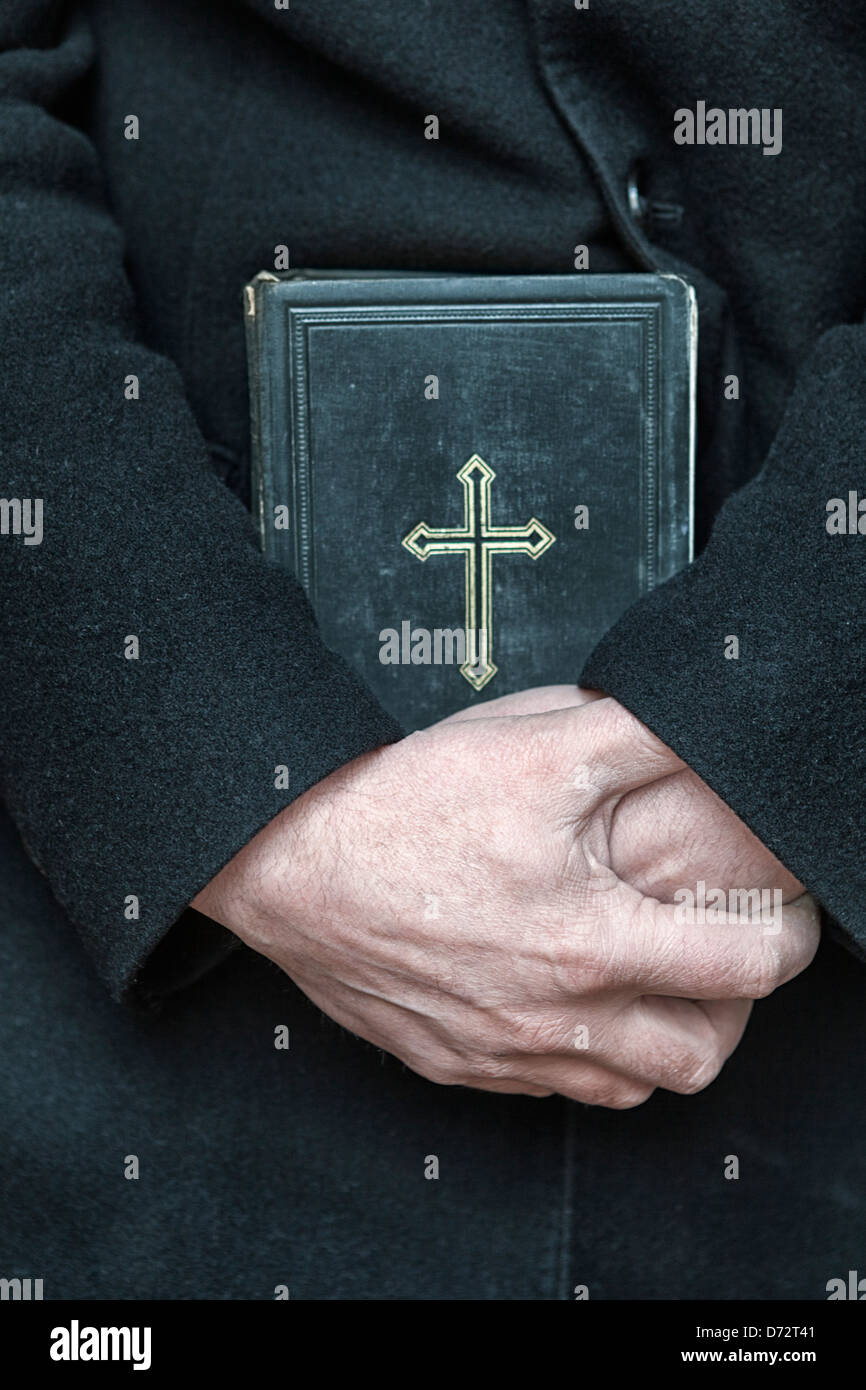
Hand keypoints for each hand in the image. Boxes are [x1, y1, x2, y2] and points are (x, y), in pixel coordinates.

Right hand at [193, 696, 818, 1105]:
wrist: (285, 860)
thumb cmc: (402, 806)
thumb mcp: (536, 745)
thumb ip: (641, 738)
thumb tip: (707, 731)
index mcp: (590, 942)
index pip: (746, 968)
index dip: (789, 935)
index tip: (784, 910)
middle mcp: (553, 1014)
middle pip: (699, 1053)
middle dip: (736, 1007)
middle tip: (725, 954)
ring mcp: (502, 1048)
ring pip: (628, 1086)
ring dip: (662, 1040)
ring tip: (655, 982)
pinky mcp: (455, 1059)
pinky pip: (549, 1089)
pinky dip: (584, 1057)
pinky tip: (570, 1001)